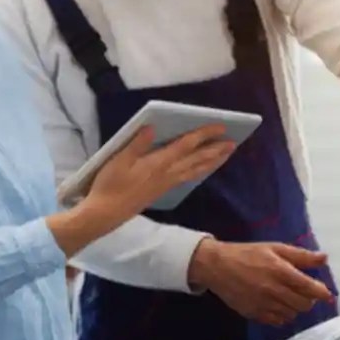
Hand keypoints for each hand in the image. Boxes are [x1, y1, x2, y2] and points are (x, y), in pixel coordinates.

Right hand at [84, 125, 234, 223]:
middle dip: (216, 149)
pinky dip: (200, 171)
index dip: (204, 134)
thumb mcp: (119, 159)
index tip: (220, 127)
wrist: (106, 213)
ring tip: (226, 154)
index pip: (186, 145)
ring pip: (196, 170)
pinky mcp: (162, 191)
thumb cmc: (110, 184)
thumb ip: (137, 144)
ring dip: (212, 161)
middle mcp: (168, 173)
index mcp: (159, 163)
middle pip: (197, 159)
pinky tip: (203, 169)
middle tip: (233, 142)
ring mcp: (166, 183)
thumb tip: (153, 127)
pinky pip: (188, 178)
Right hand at [188, 239, 333, 326]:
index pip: (310, 288)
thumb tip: (324, 258)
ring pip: (291, 314)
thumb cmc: (248, 254)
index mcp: (281, 271)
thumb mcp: (275, 248)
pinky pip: (277, 321)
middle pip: (303, 304)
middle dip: (309, 300)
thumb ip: (301, 255)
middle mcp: (274, 290)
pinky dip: (282, 315)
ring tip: (290, 297)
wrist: (217, 266)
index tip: (326, 293)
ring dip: (295, 307)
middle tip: (305, 292)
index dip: (322, 292)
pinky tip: (278, 305)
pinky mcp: (254, 314)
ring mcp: (263, 304)